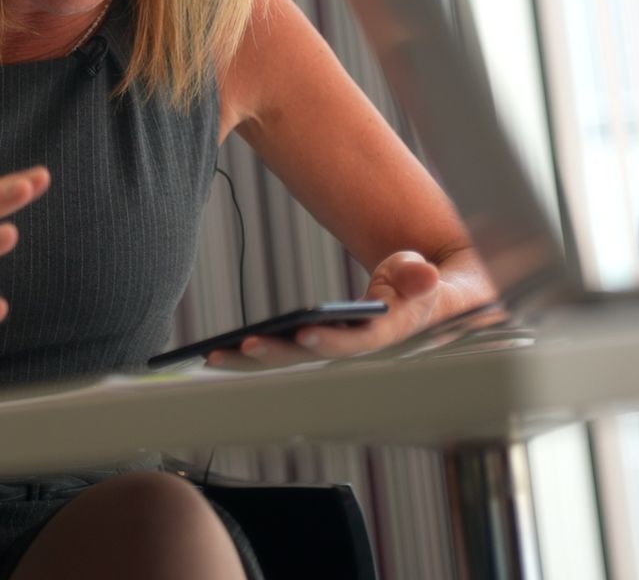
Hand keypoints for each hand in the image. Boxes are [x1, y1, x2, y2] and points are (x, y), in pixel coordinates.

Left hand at [206, 250, 441, 369]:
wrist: (422, 302)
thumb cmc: (419, 285)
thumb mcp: (424, 275)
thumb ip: (420, 277)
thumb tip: (425, 275)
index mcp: (385, 338)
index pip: (356, 344)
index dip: (331, 341)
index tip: (304, 333)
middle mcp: (354, 354)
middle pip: (311, 360)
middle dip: (276, 355)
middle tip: (241, 346)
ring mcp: (331, 354)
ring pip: (289, 364)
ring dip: (253, 362)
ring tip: (213, 356)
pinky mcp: (315, 349)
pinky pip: (279, 356)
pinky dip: (251, 357)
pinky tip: (219, 354)